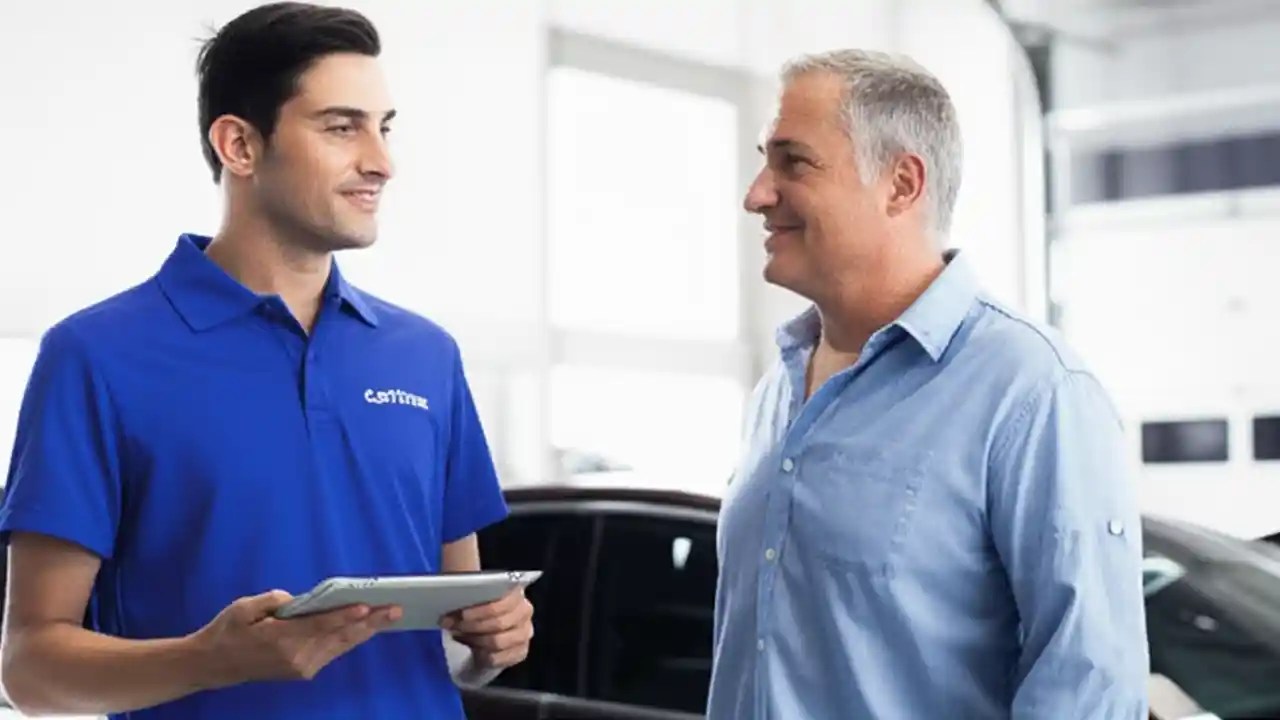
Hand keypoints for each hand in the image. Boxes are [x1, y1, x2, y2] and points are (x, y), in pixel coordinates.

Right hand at [190, 590, 402, 687]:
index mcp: (280, 640)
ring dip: (366, 631)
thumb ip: (274, 599)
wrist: (215, 664)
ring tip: (389, 617)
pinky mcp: (303, 670)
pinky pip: (333, 651)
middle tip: (395, 609)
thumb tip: (299, 600)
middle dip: (369, 622)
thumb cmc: (228, 630)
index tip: (366, 607)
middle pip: (339, 637)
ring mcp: (301, 667)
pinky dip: (351, 639)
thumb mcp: (245, 607)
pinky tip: (367, 628)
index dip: (345, 616)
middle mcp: (295, 657)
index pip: (320, 625)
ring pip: (340, 646)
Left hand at [440, 588, 532, 668]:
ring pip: (498, 642)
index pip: (501, 604)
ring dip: (475, 640)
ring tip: (460, 635)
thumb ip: (467, 588)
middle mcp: (524, 612)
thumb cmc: (479, 604)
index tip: (461, 615)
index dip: (480, 611)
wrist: (486, 620)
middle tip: (453, 626)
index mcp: (516, 592)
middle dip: (472, 626)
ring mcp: (524, 633)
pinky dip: (483, 656)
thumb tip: (455, 595)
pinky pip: (500, 658)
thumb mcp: (472, 592)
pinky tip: (473, 649)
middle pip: (498, 624)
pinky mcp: (520, 651)